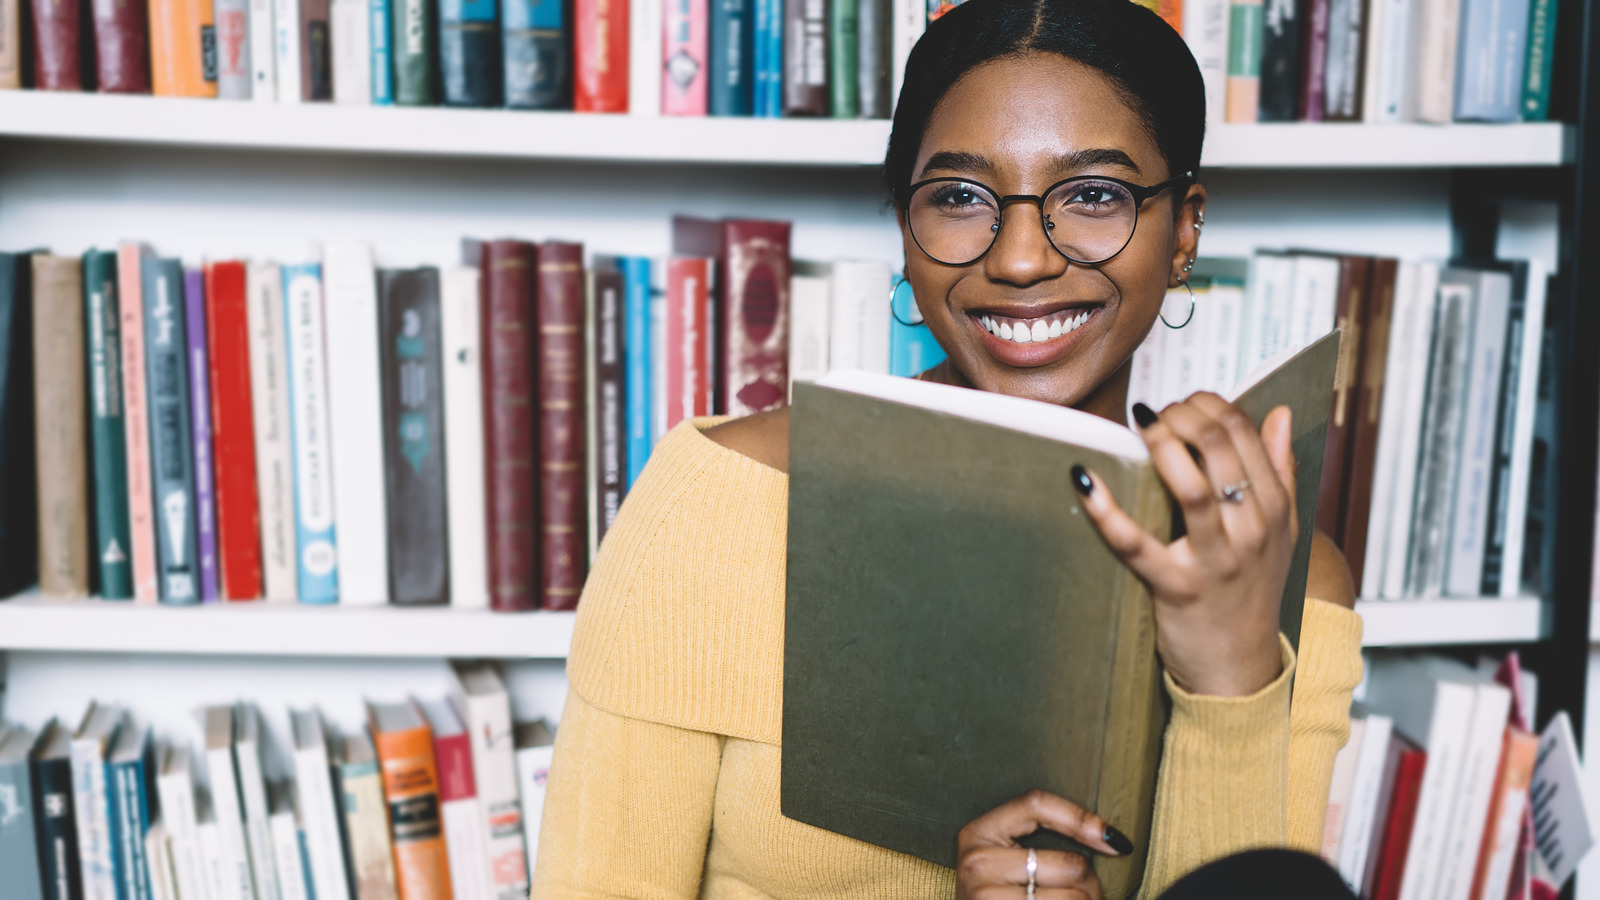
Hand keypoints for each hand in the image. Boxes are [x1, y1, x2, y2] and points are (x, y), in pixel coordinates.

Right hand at [956, 790, 1130, 899]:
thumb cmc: (996, 894)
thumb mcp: (1003, 859)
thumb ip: (1037, 841)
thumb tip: (1112, 840)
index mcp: (977, 832)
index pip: (1036, 804)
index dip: (1081, 818)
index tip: (1114, 840)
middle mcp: (977, 862)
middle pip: (1069, 863)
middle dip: (1090, 883)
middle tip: (1086, 894)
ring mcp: (986, 895)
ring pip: (1074, 897)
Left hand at [1073, 392, 1294, 696]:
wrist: (1240, 670)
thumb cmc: (1252, 594)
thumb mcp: (1282, 532)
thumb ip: (1282, 470)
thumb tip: (1277, 414)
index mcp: (1274, 509)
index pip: (1245, 434)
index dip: (1209, 405)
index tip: (1184, 402)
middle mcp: (1250, 530)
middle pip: (1219, 449)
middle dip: (1183, 415)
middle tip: (1156, 413)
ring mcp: (1214, 560)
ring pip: (1190, 486)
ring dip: (1161, 444)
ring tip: (1140, 426)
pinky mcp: (1175, 587)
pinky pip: (1135, 544)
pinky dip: (1106, 511)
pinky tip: (1085, 480)